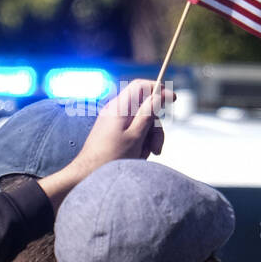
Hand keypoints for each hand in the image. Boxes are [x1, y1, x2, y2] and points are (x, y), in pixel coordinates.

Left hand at [40, 79, 174, 208]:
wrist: (87, 175)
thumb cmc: (110, 158)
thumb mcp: (136, 136)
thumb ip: (148, 114)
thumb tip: (158, 95)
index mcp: (119, 108)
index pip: (141, 86)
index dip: (158, 90)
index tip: (173, 99)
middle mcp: (115, 111)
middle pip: (144, 109)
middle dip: (155, 127)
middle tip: (156, 148)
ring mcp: (113, 122)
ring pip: (140, 123)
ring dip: (148, 138)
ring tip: (143, 156)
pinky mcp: (112, 133)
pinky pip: (132, 132)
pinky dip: (139, 142)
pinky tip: (136, 157)